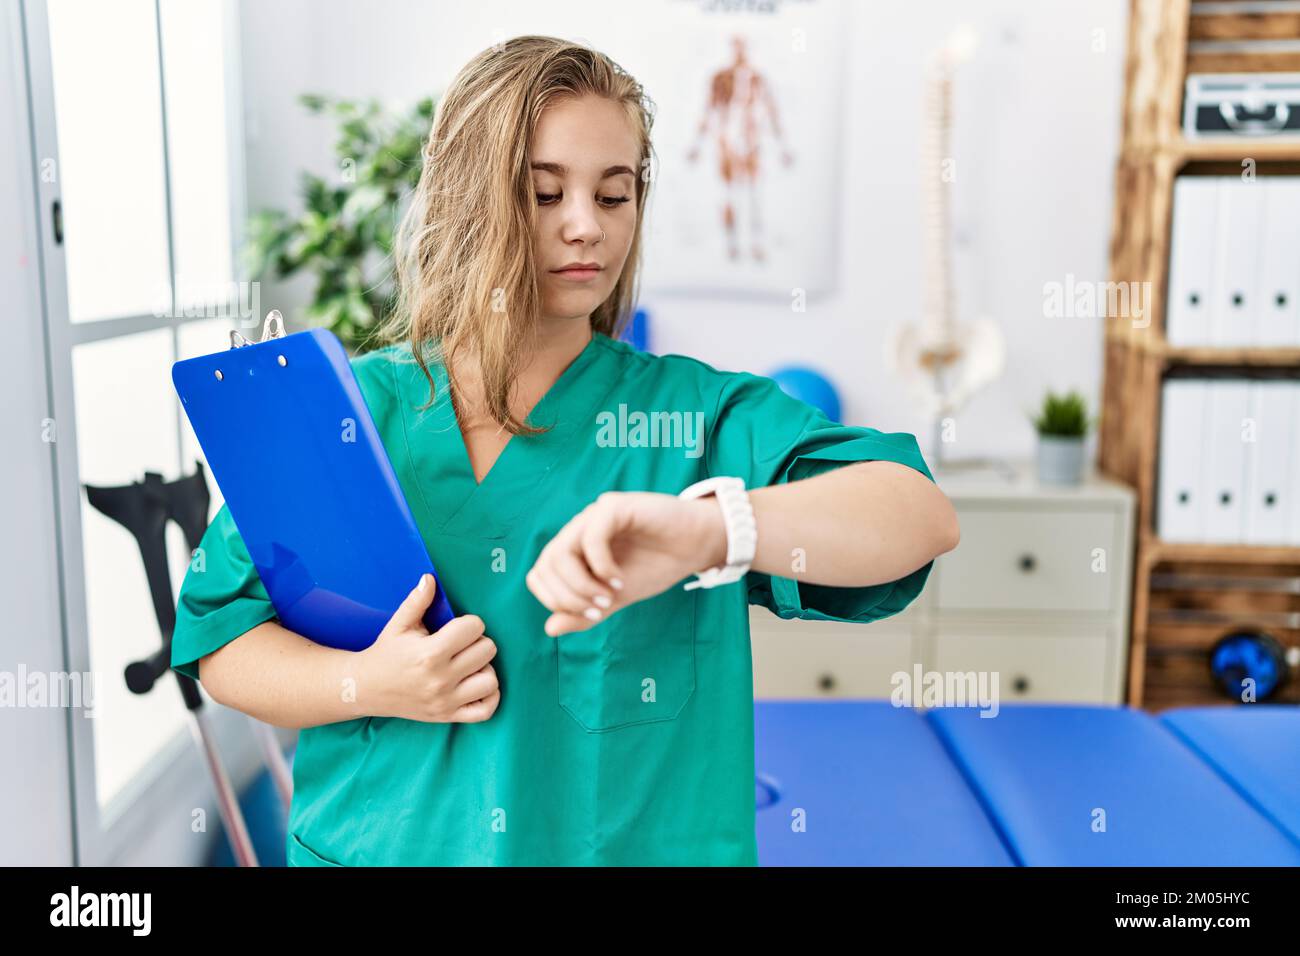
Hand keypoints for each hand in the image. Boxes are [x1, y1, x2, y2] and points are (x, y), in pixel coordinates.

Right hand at [358, 574, 500, 722]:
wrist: (366, 689)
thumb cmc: (385, 654)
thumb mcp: (398, 625)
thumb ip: (417, 601)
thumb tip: (430, 578)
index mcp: (429, 653)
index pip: (473, 628)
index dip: (469, 623)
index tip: (457, 627)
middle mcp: (440, 679)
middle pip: (487, 650)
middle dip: (477, 642)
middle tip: (462, 644)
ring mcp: (445, 701)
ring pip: (491, 680)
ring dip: (484, 668)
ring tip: (469, 664)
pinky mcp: (448, 716)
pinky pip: (486, 710)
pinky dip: (489, 696)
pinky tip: (476, 684)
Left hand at [525, 491, 727, 636]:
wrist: (696, 546)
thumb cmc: (657, 566)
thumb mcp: (616, 598)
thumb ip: (584, 613)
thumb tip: (549, 628)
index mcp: (574, 548)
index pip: (540, 573)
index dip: (555, 600)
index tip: (592, 615)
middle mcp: (579, 529)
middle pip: (546, 564)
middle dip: (569, 596)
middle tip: (601, 609)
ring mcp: (594, 515)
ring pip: (561, 551)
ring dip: (581, 583)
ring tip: (610, 596)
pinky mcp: (614, 507)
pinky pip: (591, 537)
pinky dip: (601, 566)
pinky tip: (619, 579)